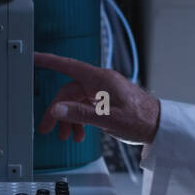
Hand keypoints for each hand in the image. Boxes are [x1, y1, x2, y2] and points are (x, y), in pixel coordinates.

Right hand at [33, 52, 160, 144]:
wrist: (160, 126)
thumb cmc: (141, 119)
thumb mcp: (108, 119)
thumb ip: (81, 114)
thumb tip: (57, 110)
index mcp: (100, 79)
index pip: (68, 66)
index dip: (49, 61)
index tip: (34, 58)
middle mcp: (100, 83)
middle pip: (68, 93)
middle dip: (57, 112)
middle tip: (48, 129)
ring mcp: (103, 92)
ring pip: (75, 102)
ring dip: (69, 119)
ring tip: (68, 136)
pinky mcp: (106, 102)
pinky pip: (85, 108)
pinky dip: (79, 120)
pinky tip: (80, 134)